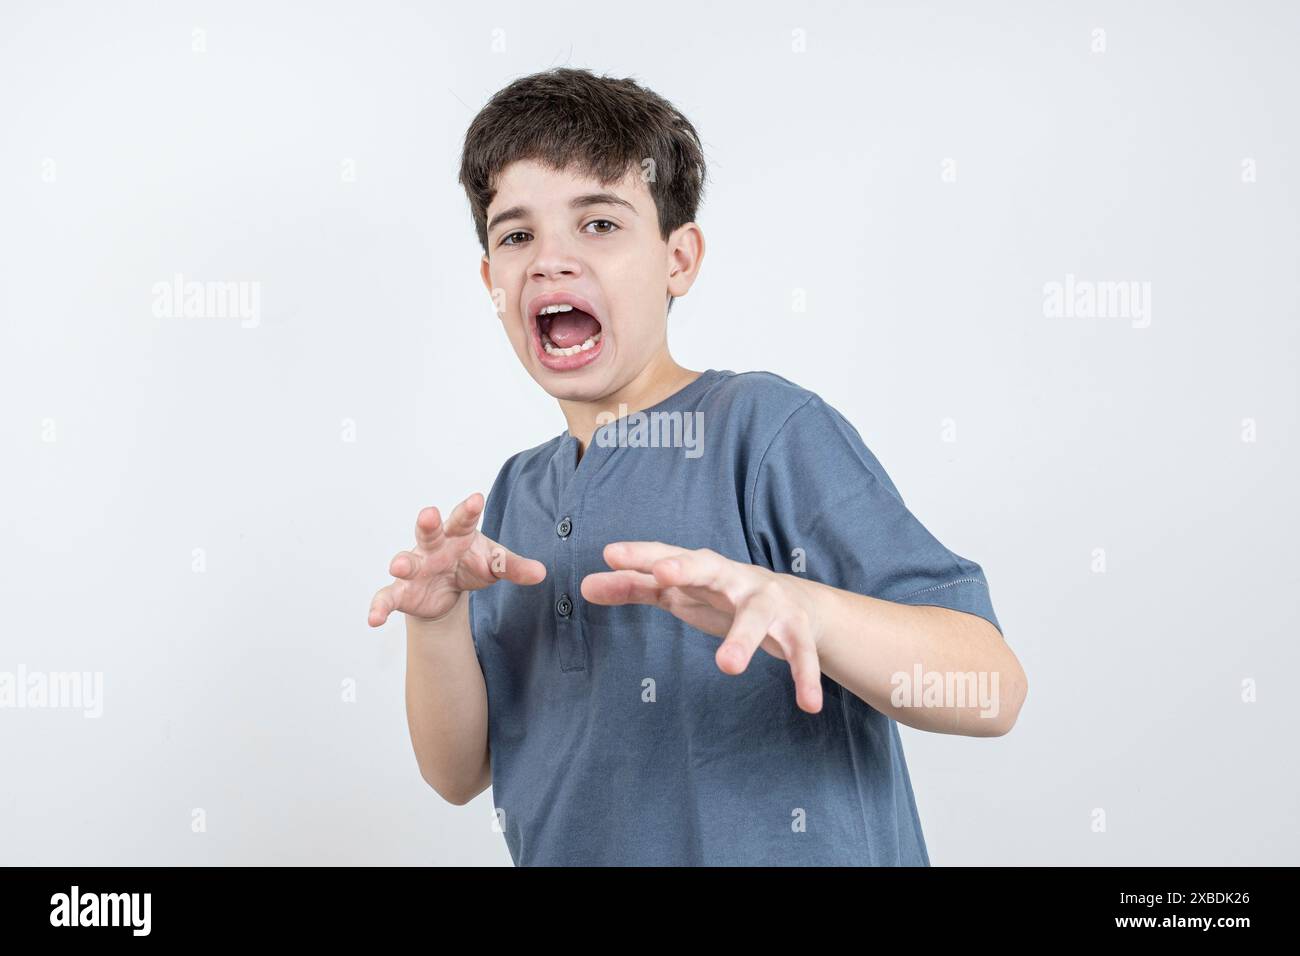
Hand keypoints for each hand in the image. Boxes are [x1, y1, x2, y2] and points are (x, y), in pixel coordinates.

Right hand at [368, 492, 545, 626]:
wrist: (449, 590)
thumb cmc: (471, 564)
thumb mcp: (495, 565)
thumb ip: (515, 567)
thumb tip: (542, 573)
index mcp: (458, 534)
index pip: (464, 519)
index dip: (469, 510)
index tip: (477, 499)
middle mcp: (433, 546)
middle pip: (429, 531)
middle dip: (428, 523)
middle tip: (429, 514)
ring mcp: (415, 568)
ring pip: (406, 561)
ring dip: (402, 562)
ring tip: (399, 565)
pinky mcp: (403, 591)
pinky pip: (388, 597)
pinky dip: (379, 606)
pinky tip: (373, 619)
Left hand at [580, 542, 826, 712]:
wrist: (799, 602)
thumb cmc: (724, 594)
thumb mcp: (680, 590)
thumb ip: (635, 587)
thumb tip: (585, 585)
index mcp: (704, 569)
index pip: (667, 556)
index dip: (640, 555)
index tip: (610, 554)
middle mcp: (736, 579)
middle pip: (709, 568)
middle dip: (685, 569)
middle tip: (662, 575)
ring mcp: (768, 603)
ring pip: (755, 617)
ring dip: (743, 639)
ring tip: (727, 667)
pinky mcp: (797, 630)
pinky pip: (800, 653)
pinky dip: (804, 676)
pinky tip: (807, 704)